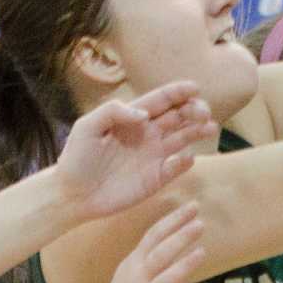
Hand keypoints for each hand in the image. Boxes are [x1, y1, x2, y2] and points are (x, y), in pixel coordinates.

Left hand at [52, 81, 216, 221]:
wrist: (72, 194)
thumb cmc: (76, 158)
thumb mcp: (86, 126)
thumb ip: (113, 112)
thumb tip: (143, 114)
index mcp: (132, 118)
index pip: (161, 101)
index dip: (179, 92)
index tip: (195, 88)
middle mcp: (147, 134)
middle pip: (178, 116)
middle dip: (194, 110)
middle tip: (203, 111)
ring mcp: (154, 156)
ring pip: (184, 138)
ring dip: (198, 131)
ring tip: (209, 127)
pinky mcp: (156, 179)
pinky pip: (177, 167)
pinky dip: (185, 161)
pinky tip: (185, 157)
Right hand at [86, 202, 211, 282]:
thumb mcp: (131, 272)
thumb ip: (150, 254)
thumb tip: (176, 232)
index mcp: (134, 264)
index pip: (154, 235)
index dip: (173, 220)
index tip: (193, 206)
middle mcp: (137, 280)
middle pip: (159, 254)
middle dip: (179, 238)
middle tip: (200, 223)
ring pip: (165, 281)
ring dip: (184, 266)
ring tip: (203, 252)